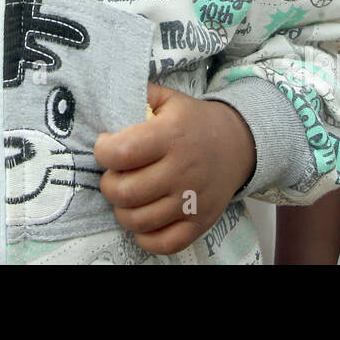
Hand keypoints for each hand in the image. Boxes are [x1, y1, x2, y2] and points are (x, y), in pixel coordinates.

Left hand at [95, 83, 255, 254]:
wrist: (237, 144)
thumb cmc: (192, 122)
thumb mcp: (168, 98)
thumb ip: (137, 95)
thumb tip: (106, 98)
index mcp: (171, 136)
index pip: (122, 152)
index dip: (103, 152)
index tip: (105, 147)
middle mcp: (183, 170)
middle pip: (126, 192)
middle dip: (108, 184)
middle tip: (114, 174)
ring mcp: (192, 200)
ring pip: (139, 221)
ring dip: (122, 210)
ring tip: (126, 196)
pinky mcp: (200, 223)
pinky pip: (164, 244)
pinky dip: (145, 237)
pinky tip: (142, 218)